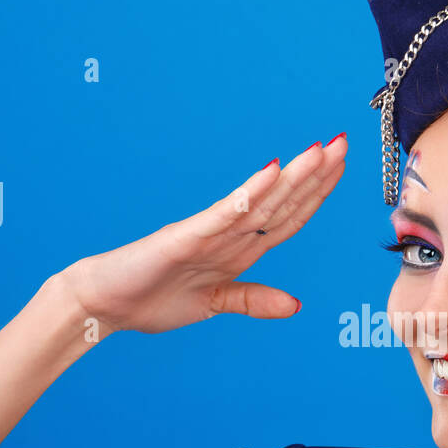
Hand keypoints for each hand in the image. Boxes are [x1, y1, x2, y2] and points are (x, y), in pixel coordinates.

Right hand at [59, 136, 345, 336]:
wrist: (103, 304)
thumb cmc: (152, 298)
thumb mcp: (215, 304)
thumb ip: (253, 299)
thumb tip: (295, 304)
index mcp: (238, 249)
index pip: (288, 217)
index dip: (317, 195)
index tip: (341, 169)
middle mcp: (228, 234)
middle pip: (281, 202)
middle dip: (315, 175)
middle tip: (344, 142)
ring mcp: (208, 232)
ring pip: (261, 201)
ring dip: (293, 176)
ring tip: (321, 150)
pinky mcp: (184, 237)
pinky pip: (225, 213)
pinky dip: (250, 193)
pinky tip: (273, 172)